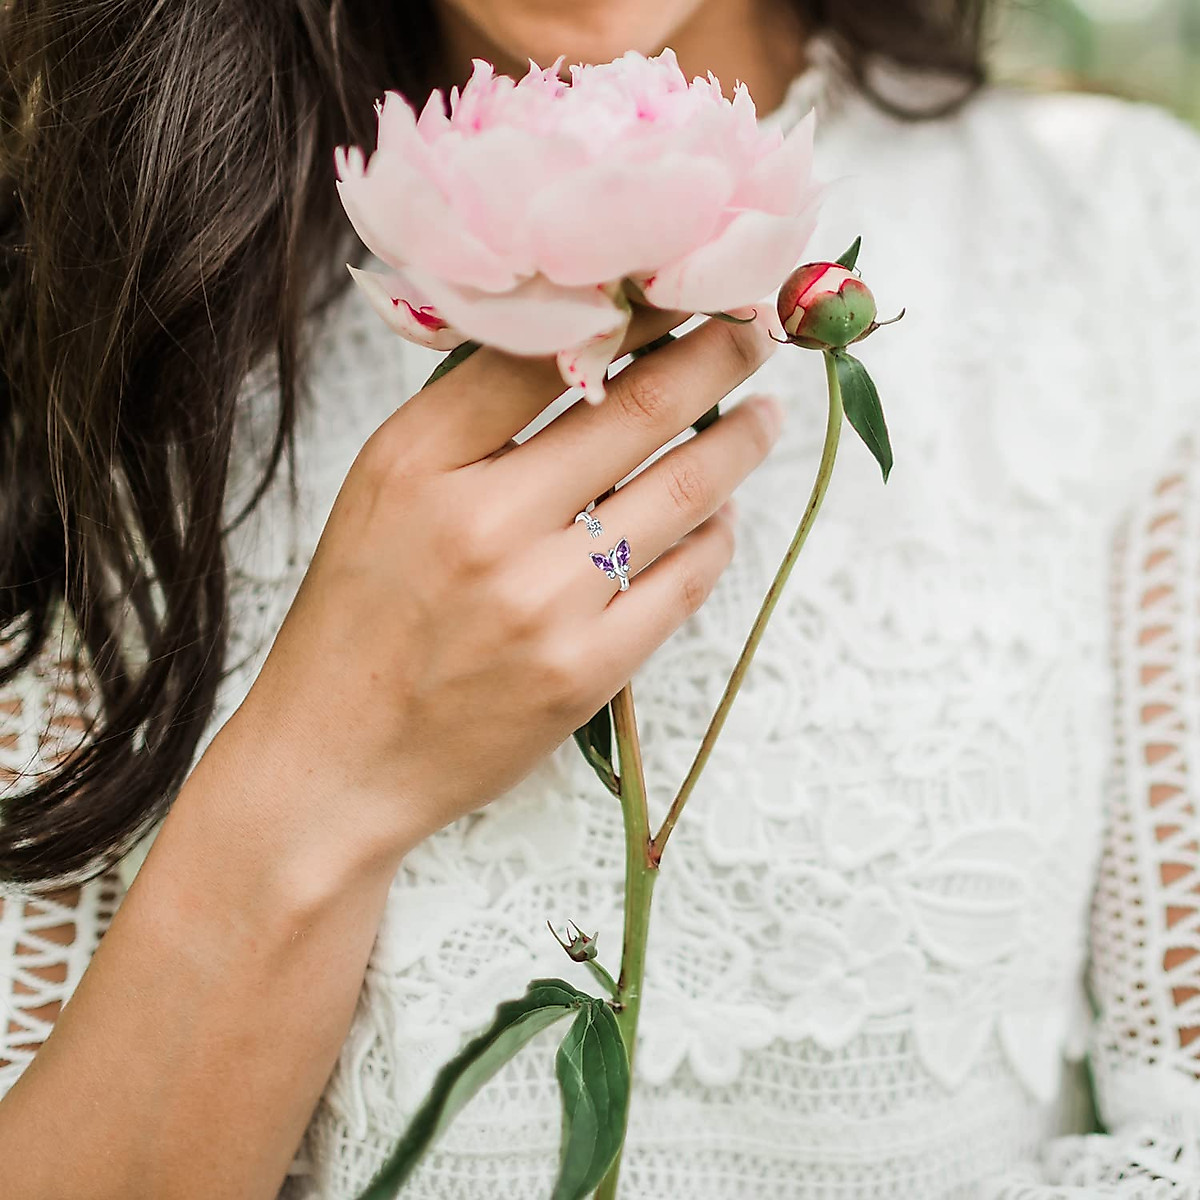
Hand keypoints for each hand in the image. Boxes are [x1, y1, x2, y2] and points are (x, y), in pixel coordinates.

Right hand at [230, 306, 782, 864]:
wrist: (339, 760)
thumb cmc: (359, 618)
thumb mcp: (383, 492)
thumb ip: (467, 419)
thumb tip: (584, 351)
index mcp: (419, 462)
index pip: (547, 352)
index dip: (634, 310)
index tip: (680, 288)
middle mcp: (483, 523)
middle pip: (636, 410)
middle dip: (716, 358)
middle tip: (755, 333)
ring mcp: (542, 602)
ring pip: (681, 492)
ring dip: (738, 444)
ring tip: (762, 420)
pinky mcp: (585, 672)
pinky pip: (684, 582)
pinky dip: (716, 537)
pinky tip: (721, 517)